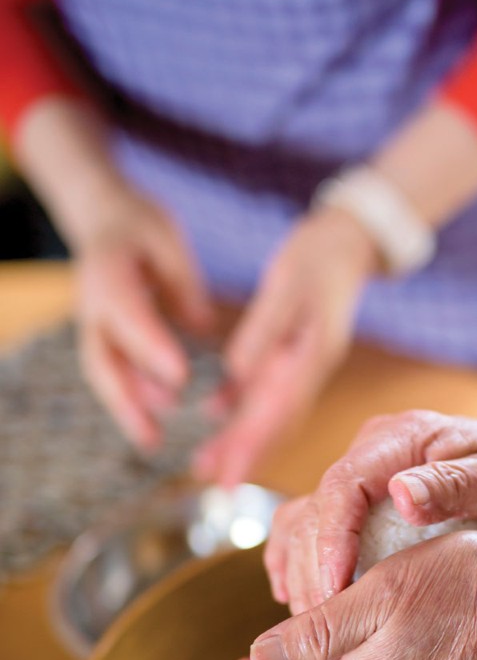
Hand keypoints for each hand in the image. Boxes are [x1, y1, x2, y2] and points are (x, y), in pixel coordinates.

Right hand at [76, 185, 213, 449]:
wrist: (102, 219)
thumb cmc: (141, 226)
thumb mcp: (167, 239)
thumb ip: (183, 284)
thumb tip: (203, 329)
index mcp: (106, 271)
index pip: (128, 313)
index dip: (150, 346)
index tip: (181, 376)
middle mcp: (90, 304)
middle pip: (101, 358)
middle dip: (125, 399)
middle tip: (155, 434)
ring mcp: (90, 324)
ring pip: (102, 373)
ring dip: (125, 408)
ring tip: (152, 439)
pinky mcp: (100, 338)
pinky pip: (110, 373)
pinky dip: (129, 399)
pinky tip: (152, 425)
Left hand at [192, 206, 380, 487]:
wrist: (350, 237)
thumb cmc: (321, 252)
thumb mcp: (290, 283)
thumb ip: (264, 329)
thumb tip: (236, 371)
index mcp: (313, 356)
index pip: (279, 411)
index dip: (253, 446)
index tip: (230, 476)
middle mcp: (309, 368)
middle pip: (274, 421)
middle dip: (244, 454)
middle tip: (214, 486)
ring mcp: (301, 363)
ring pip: (268, 410)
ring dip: (240, 438)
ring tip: (206, 464)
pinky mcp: (292, 352)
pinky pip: (265, 386)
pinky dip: (241, 403)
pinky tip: (215, 412)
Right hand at [264, 407, 476, 610]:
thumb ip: (453, 483)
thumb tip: (401, 495)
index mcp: (398, 439)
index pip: (342, 484)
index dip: (332, 537)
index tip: (336, 587)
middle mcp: (368, 451)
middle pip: (314, 508)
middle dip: (312, 568)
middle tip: (322, 623)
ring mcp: (360, 473)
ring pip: (303, 519)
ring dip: (298, 569)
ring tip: (309, 621)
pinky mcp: (357, 497)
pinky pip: (311, 525)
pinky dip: (297, 560)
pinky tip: (293, 596)